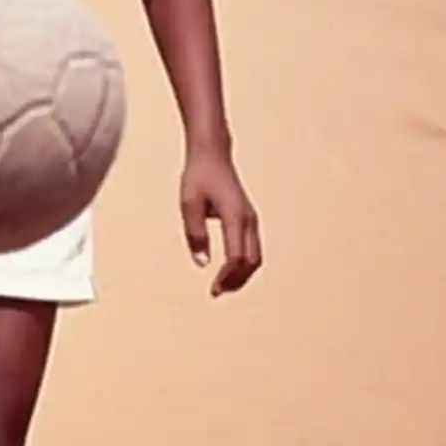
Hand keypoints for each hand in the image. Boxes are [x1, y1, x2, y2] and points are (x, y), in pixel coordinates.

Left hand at [180, 149, 262, 296]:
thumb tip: (202, 263)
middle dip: (237, 281)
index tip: (213, 289)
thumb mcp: (189, 204)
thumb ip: (195, 234)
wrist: (212, 154)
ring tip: (223, 286)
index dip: (227, 277)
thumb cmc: (199, 176)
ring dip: (242, 275)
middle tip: (217, 292)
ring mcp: (251, 219)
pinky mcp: (248, 219)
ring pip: (256, 257)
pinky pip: (253, 248)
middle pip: (251, 261)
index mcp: (234, 216)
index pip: (237, 257)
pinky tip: (229, 271)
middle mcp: (248, 219)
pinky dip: (244, 264)